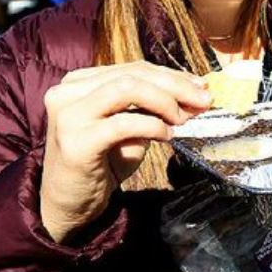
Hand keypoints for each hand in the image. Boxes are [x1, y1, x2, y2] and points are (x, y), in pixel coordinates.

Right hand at [40, 62, 212, 243]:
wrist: (68, 203)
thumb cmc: (102, 162)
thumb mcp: (128, 127)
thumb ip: (151, 106)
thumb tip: (194, 92)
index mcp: (79, 82)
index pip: (133, 68)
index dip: (171, 76)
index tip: (201, 88)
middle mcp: (68, 92)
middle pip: (133, 74)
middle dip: (176, 85)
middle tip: (204, 101)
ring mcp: (68, 115)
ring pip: (128, 89)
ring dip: (165, 101)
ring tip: (183, 119)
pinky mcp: (76, 141)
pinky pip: (124, 123)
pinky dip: (152, 126)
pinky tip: (166, 136)